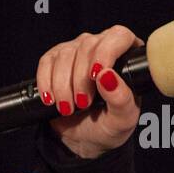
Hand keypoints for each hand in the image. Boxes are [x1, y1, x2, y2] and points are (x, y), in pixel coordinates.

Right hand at [35, 25, 144, 158]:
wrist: (84, 136)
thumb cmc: (109, 125)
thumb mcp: (122, 120)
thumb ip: (121, 100)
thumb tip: (107, 76)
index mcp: (127, 56)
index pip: (120, 36)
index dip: (106, 53)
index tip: (96, 76)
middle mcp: (102, 46)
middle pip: (88, 45)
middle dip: (82, 78)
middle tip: (83, 104)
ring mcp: (77, 50)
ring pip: (66, 54)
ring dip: (63, 85)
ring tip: (68, 107)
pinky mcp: (55, 59)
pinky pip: (47, 62)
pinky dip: (46, 82)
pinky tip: (51, 99)